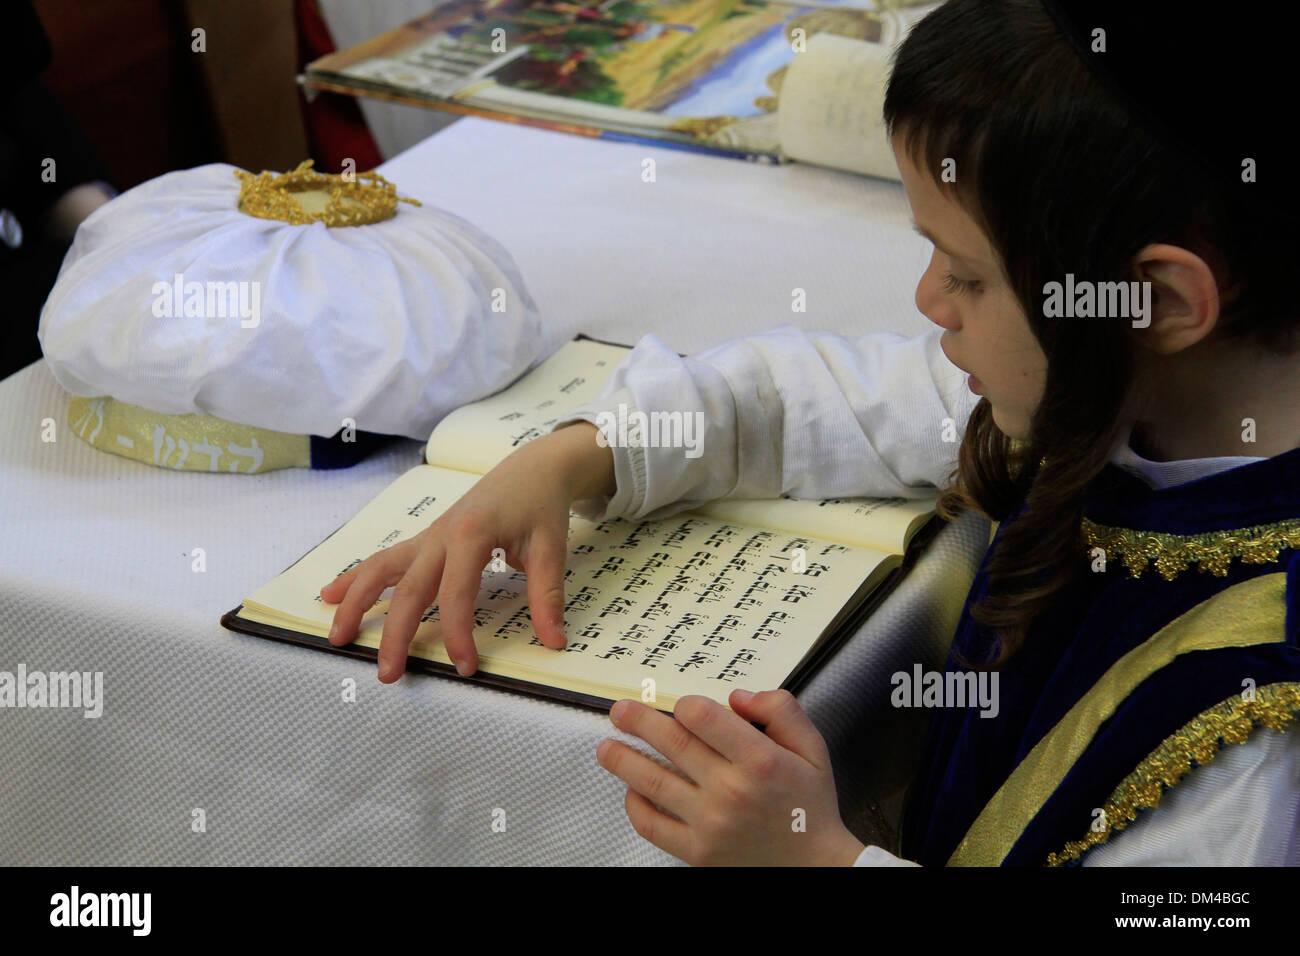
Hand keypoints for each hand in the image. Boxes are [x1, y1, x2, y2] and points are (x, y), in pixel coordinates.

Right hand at [319, 422, 613, 681]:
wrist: (532, 468)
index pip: (455, 594)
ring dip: (357, 603)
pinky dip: (356, 577)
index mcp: (471, 534)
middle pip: (409, 589)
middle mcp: (440, 534)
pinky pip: (385, 559)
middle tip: (387, 675)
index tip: (466, 667)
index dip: (457, 634)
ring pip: (382, 569)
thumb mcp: (551, 549)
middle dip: (395, 634)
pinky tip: (331, 595)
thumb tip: (554, 642)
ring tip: (336, 637)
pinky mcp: (425, 539)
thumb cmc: (540, 505)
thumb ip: (547, 596)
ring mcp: (428, 536)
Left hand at [597, 689, 864, 865]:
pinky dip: (635, 806)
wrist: (815, 867)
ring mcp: (710, 824)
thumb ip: (781, 710)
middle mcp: (731, 790)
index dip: (685, 705)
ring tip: (605, 748)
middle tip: (618, 710)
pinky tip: (631, 791)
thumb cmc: (809, 803)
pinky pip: (652, 826)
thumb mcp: (812, 747)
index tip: (680, 705)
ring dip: (623, 761)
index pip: (703, 717)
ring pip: (653, 784)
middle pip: (672, 745)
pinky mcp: (697, 852)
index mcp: (760, 760)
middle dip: (638, 722)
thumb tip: (736, 697)